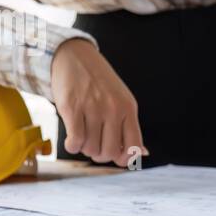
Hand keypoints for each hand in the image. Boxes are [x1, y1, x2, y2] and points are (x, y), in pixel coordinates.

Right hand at [51, 38, 145, 166]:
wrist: (74, 56)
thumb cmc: (99, 82)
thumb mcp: (121, 100)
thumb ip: (129, 127)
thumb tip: (143, 153)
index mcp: (129, 108)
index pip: (134, 147)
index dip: (124, 159)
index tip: (115, 156)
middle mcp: (113, 109)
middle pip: (110, 153)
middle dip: (100, 155)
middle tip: (94, 144)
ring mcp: (93, 108)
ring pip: (91, 149)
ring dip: (84, 148)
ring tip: (83, 135)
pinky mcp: (72, 108)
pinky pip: (75, 141)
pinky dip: (72, 146)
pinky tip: (72, 138)